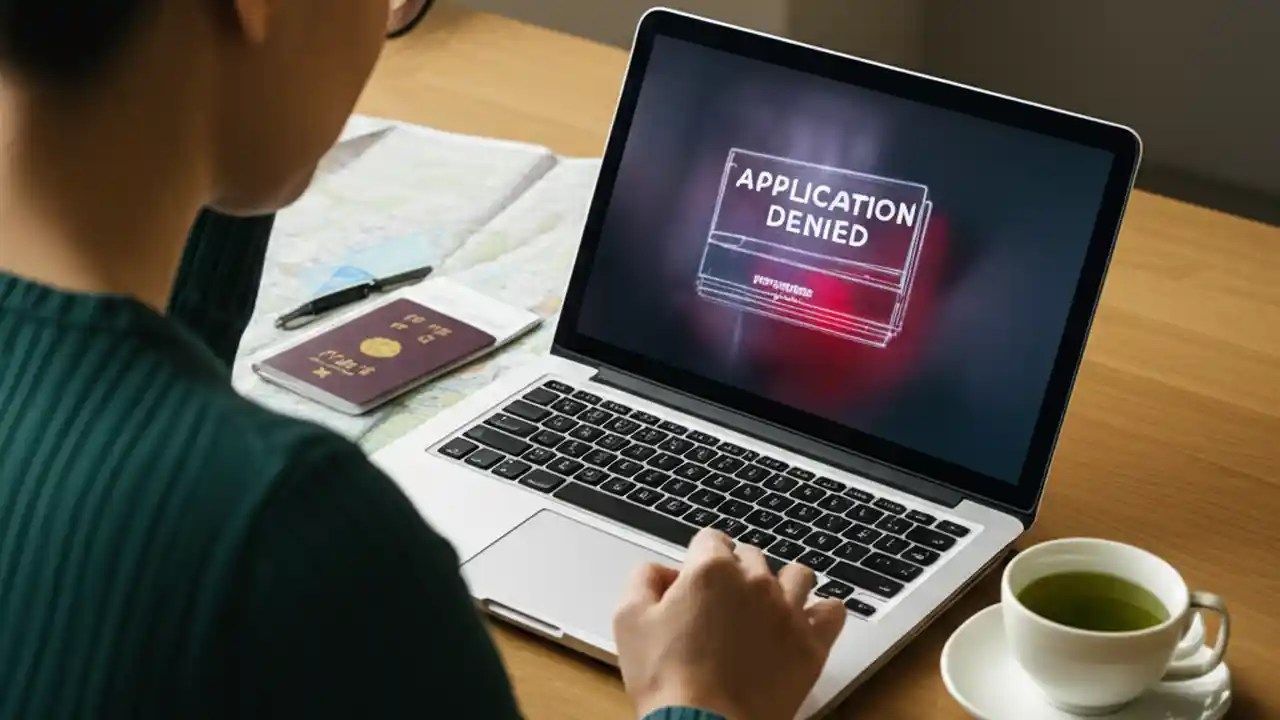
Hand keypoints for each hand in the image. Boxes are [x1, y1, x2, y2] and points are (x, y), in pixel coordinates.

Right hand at [614, 528, 846, 719]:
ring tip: (765, 609)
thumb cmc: (667, 681)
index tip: (695, 581)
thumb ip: (643, 578)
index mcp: (710, 570)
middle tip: (720, 607)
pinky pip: (833, 610)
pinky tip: (805, 622)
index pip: (710, 539)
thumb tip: (661, 570)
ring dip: (780, 585)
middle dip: (735, 574)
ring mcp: (788, 611)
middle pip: (750, 556)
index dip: (697, 560)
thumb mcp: (628, 620)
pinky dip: (821, 611)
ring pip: (797, 575)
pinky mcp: (811, 643)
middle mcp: (754, 582)